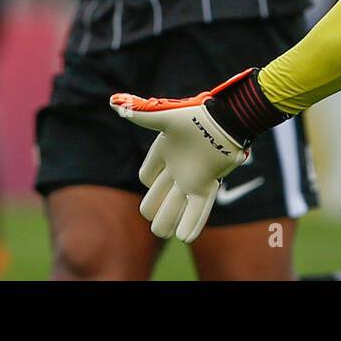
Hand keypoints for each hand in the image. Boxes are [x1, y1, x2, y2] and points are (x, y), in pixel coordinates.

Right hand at [110, 89, 248, 241]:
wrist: (226, 118)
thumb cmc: (197, 114)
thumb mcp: (164, 115)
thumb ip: (140, 113)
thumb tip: (113, 102)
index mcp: (164, 152)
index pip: (147, 176)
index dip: (148, 180)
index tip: (153, 177)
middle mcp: (176, 169)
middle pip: (157, 198)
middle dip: (153, 209)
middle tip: (154, 217)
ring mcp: (192, 179)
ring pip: (175, 207)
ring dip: (168, 221)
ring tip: (165, 232)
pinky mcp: (208, 184)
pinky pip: (199, 209)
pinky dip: (192, 224)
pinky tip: (186, 238)